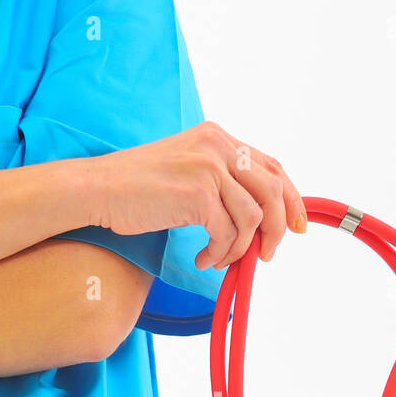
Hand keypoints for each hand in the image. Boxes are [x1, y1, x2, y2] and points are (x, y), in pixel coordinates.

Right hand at [84, 121, 306, 269]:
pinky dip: (220, 254)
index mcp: (218, 137)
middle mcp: (217, 146)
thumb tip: (256, 219)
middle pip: (273, 191)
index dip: (291, 199)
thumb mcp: (186, 170)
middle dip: (277, 230)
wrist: (98, 188)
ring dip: (240, 248)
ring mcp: (208, 168)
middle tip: (266, 255)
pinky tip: (204, 259)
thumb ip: (221, 183)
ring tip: (220, 259)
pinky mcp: (197, 194)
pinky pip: (227, 234)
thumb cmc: (136, 187)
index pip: (272, 167)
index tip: (297, 227)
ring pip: (252, 218)